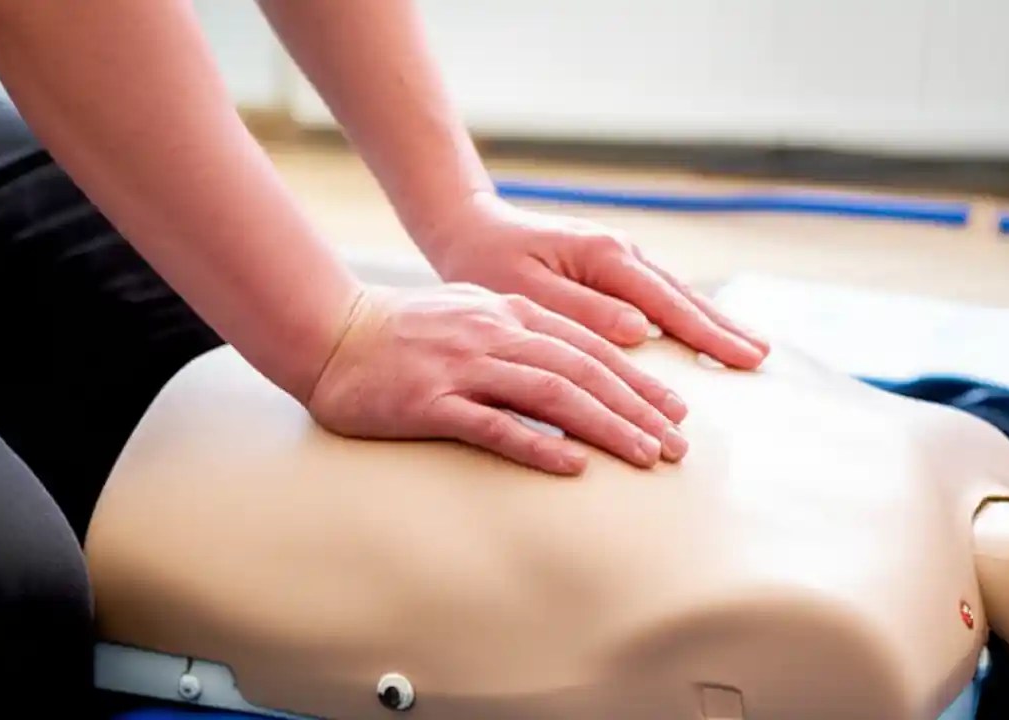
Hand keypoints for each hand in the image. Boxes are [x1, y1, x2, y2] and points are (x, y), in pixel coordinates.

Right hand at [304, 283, 688, 474]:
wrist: (330, 334)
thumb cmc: (404, 333)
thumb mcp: (472, 314)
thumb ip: (522, 332)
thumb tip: (575, 362)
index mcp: (509, 312)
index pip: (590, 346)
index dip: (639, 379)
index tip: (676, 408)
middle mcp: (495, 334)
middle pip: (584, 371)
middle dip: (639, 408)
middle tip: (678, 443)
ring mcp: (464, 367)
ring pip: (552, 395)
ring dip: (606, 426)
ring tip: (645, 455)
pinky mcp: (432, 402)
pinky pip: (493, 425)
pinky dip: (537, 445)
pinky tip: (573, 466)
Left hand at [415, 191, 769, 368]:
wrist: (468, 226)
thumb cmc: (487, 262)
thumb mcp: (525, 290)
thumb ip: (583, 310)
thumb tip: (640, 331)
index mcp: (604, 257)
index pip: (667, 304)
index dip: (708, 334)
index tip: (744, 357)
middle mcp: (619, 251)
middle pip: (682, 296)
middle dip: (723, 326)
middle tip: (763, 356)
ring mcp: (617, 256)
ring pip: (674, 293)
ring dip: (710, 319)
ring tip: (745, 346)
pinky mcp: (608, 265)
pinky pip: (656, 293)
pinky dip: (684, 312)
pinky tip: (700, 329)